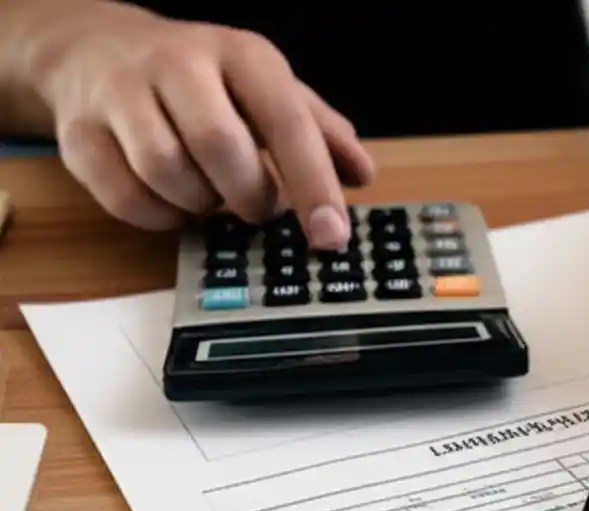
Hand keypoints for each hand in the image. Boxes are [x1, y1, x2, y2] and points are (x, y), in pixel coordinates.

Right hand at [26, 2, 373, 247]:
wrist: (97, 49)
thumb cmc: (204, 80)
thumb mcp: (268, 89)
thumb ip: (319, 131)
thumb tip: (362, 174)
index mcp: (242, 55)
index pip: (286, 121)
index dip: (314, 184)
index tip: (332, 235)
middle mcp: (180, 64)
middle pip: (220, 147)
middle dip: (249, 196)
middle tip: (259, 208)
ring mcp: (122, 94)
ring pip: (167, 171)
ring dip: (200, 204)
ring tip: (211, 194)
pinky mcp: (80, 133)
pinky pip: (125, 197)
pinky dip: (159, 216)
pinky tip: (172, 202)